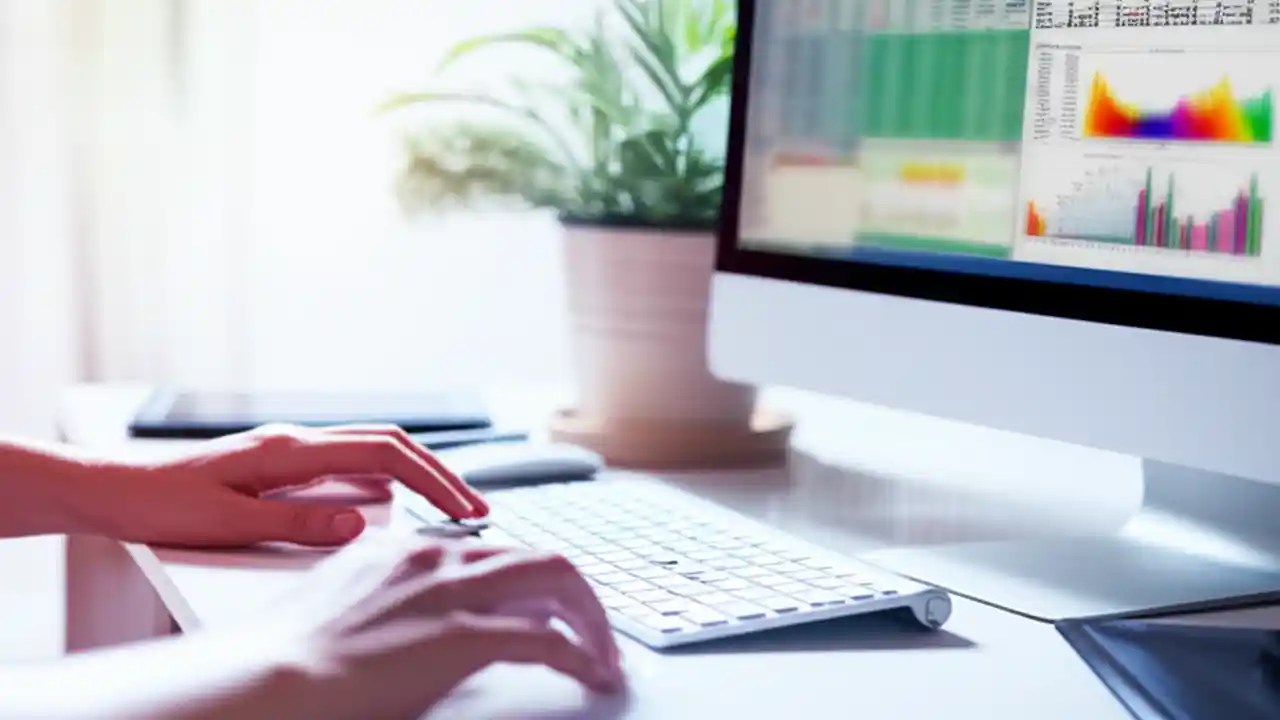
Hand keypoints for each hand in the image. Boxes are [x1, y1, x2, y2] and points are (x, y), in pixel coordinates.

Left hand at [89, 424, 488, 547]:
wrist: (108, 488)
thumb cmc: (158, 505)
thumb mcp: (227, 523)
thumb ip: (297, 524)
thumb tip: (361, 525)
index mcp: (289, 451)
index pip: (383, 456)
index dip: (432, 480)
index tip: (464, 509)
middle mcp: (295, 442)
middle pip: (389, 445)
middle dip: (438, 474)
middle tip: (472, 508)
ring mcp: (288, 450)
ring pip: (370, 451)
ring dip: (414, 474)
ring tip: (444, 506)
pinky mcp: (279, 464)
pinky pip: (346, 464)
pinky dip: (383, 480)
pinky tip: (389, 504)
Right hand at [288, 535, 624, 717]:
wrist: (263, 682)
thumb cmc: (283, 661)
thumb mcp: (337, 610)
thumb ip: (383, 604)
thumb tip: (407, 630)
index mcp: (404, 551)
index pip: (491, 553)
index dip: (527, 583)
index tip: (545, 607)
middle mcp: (436, 559)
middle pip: (537, 556)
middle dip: (576, 592)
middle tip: (593, 627)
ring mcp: (454, 594)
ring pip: (556, 581)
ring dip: (591, 618)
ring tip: (604, 653)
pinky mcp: (465, 637)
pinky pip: (548, 640)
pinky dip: (581, 656)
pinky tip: (592, 676)